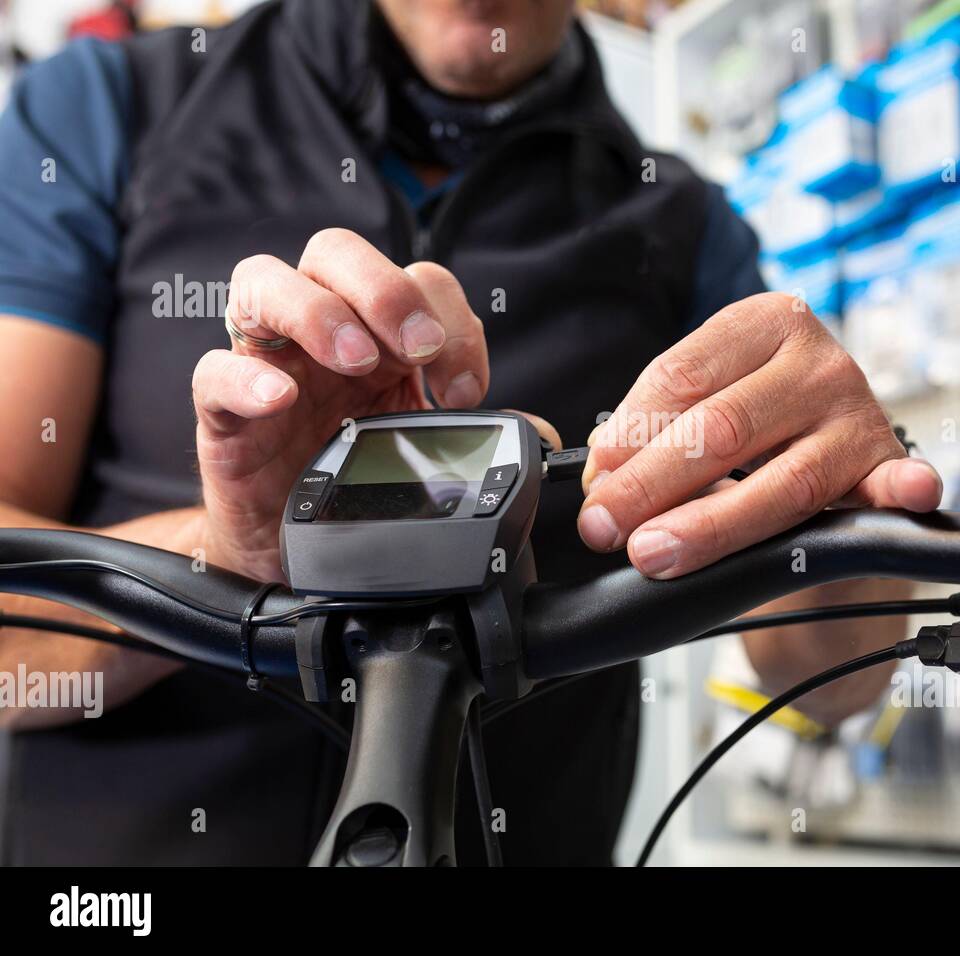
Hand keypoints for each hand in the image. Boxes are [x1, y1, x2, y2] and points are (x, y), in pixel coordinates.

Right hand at [191, 229, 488, 581]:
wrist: (292, 554)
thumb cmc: (355, 485)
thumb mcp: (425, 453)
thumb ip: (476, 432)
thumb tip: (540, 435)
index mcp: (379, 333)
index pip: (416, 280)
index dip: (448, 318)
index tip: (463, 386)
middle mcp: (319, 331)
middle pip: (336, 252)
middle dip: (384, 289)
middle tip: (417, 348)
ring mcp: (266, 364)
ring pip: (265, 282)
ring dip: (319, 311)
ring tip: (355, 360)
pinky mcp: (223, 414)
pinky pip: (214, 372)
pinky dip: (245, 376)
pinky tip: (278, 396)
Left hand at [579, 292, 942, 578]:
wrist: (834, 455)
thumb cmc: (756, 428)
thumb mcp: (704, 408)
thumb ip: (654, 433)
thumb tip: (602, 479)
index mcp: (762, 322)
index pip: (681, 375)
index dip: (629, 433)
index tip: (595, 480)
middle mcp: (816, 360)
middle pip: (722, 426)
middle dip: (651, 484)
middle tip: (605, 527)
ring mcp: (858, 412)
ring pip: (783, 479)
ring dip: (712, 524)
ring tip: (655, 552)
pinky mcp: (889, 466)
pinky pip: (892, 483)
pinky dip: (901, 489)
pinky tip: (906, 492)